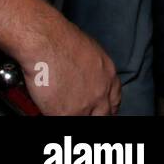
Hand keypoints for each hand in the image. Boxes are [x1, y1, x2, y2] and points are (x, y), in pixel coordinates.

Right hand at [0, 0, 118, 114]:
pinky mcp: (67, 113)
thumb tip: (86, 80)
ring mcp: (86, 105)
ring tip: (68, 112)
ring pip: (88, 120)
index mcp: (109, 76)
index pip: (114, 100)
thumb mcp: (92, 54)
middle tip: (85, 114)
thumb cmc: (64, 41)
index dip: (107, 108)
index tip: (102, 111)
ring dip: (79, 117)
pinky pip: (66, 122)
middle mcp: (102, 92)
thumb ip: (94, 72)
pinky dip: (58, 117)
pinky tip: (53, 113)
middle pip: (105, 114)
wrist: (48, 42)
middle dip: (97, 116)